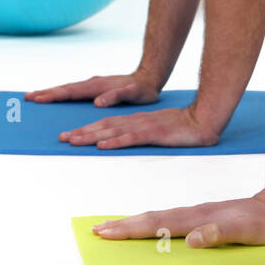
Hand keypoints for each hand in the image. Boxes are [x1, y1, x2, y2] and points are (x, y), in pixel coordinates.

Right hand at [25, 71, 161, 107]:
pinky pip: (74, 91)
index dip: (54, 95)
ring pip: (67, 88)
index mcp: (97, 86)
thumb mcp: (133, 94)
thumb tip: (98, 102)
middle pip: (65, 88)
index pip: (71, 92)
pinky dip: (61, 93)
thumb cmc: (141, 90)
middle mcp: (92, 84)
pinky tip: (54, 96)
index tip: (39, 98)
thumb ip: (116, 97)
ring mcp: (92, 85)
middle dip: (46, 92)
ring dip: (51, 92)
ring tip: (34, 95)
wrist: (149, 79)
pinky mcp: (94, 88)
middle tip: (28, 97)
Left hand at [59, 103, 218, 148]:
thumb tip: (125, 141)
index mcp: (135, 120)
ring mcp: (144, 125)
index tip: (68, 136)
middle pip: (103, 126)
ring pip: (112, 130)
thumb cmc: (181, 127)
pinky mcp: (154, 132)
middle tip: (62, 138)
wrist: (203, 120)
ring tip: (74, 140)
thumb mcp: (156, 129)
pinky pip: (131, 137)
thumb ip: (140, 134)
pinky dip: (116, 141)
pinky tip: (103, 144)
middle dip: (81, 132)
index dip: (86, 129)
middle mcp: (136, 121)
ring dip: (91, 135)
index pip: (106, 124)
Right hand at [92, 188, 264, 244]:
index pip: (158, 224)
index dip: (132, 229)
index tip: (107, 231)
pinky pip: (170, 221)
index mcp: (198, 218)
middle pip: (152, 219)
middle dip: (124, 225)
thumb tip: (192, 239)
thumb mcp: (247, 232)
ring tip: (113, 227)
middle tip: (98, 229)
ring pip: (159, 218)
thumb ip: (220, 234)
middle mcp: (194, 215)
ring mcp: (197, 215)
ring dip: (134, 223)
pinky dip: (152, 224)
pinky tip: (147, 228)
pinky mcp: (203, 218)